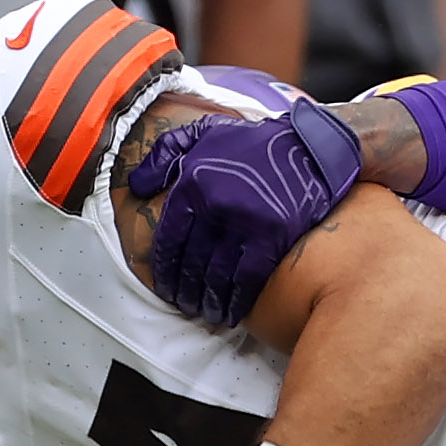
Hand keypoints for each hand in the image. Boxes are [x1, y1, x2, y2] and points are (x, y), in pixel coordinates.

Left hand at [125, 99, 365, 326]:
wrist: (309, 146)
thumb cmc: (253, 142)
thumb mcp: (202, 133)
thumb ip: (164, 154)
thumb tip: (137, 187)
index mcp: (192, 183)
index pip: (168, 239)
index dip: (164, 270)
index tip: (166, 287)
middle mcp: (214, 204)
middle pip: (190, 262)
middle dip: (185, 291)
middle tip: (185, 305)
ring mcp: (243, 222)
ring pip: (216, 275)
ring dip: (208, 301)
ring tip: (206, 313)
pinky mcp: (271, 236)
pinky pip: (247, 279)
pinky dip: (236, 301)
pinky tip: (231, 312)